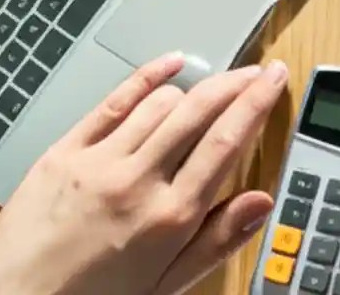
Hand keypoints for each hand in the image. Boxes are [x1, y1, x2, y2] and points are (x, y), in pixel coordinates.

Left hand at [0, 54, 288, 294]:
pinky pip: (113, 101)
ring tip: (215, 86)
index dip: (257, 101)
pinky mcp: (65, 152)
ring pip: (161, 102)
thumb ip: (216, 241)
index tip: (274, 78)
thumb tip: (261, 204)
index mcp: (169, 218)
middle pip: (199, 111)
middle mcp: (137, 182)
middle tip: (257, 71)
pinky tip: (168, 66)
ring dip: (195, 87)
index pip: (227, 142)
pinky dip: (146, 78)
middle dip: (235, 83)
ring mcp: (99, 162)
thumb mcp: (165, 286)